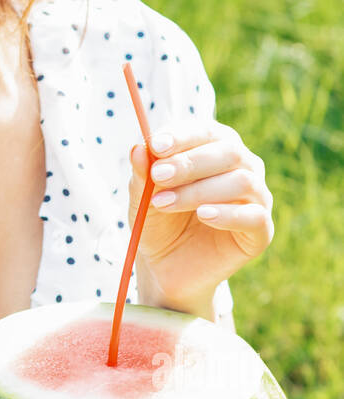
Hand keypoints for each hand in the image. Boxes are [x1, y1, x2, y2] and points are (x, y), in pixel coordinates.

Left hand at [128, 121, 273, 310]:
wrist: (166, 267)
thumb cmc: (158, 222)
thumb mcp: (142, 198)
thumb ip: (142, 174)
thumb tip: (138, 148)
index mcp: (217, 148)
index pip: (207, 131)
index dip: (183, 136)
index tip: (155, 145)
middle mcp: (244, 167)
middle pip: (230, 151)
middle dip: (190, 162)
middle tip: (158, 175)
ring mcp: (257, 198)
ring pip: (242, 182)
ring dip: (199, 190)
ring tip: (164, 203)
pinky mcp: (261, 231)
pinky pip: (255, 217)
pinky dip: (227, 214)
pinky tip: (203, 216)